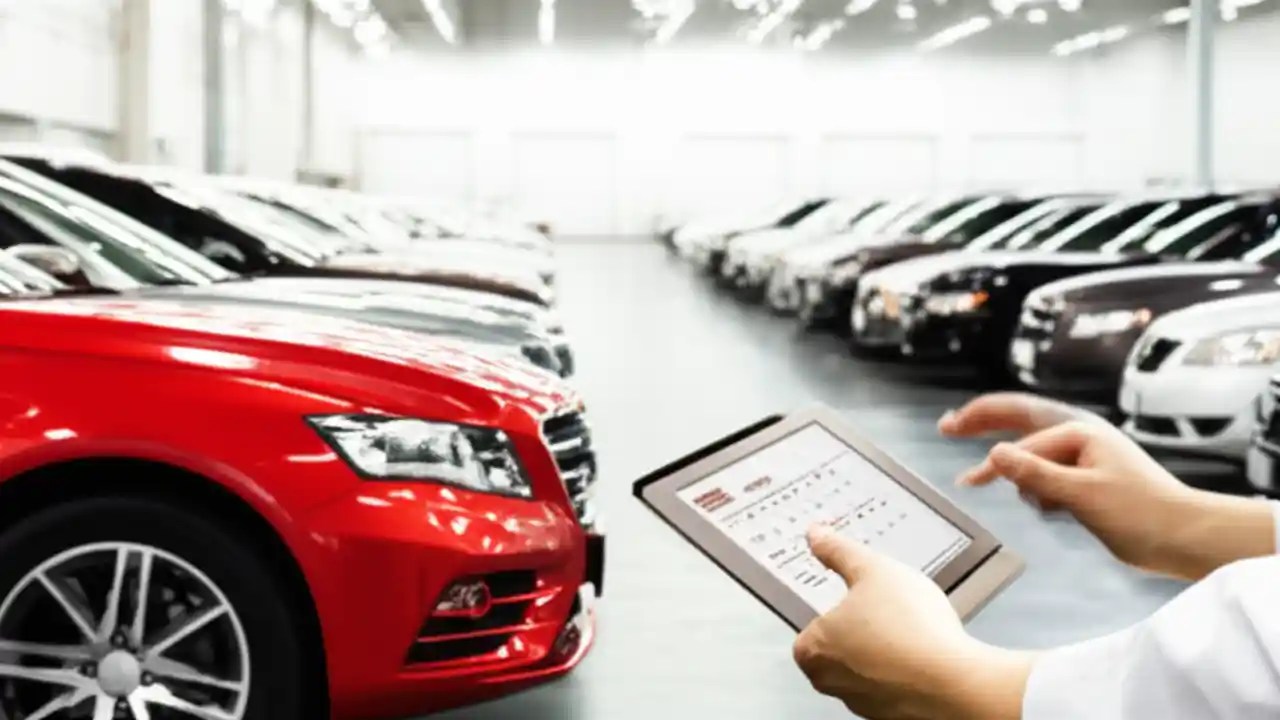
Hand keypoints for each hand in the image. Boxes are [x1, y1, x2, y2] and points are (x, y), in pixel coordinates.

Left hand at [793, 526, 1031, 719]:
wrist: (956, 682)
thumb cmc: (909, 629)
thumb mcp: (872, 569)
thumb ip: (839, 551)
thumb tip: (816, 535)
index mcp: (812, 650)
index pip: (813, 624)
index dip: (840, 607)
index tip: (862, 597)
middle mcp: (830, 683)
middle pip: (841, 645)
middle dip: (864, 627)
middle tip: (891, 610)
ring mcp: (861, 703)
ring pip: (870, 665)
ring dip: (887, 648)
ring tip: (914, 630)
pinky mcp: (892, 714)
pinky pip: (895, 683)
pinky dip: (907, 669)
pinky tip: (927, 653)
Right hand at [941, 393, 1275, 580]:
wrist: (1184, 537)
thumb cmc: (1141, 513)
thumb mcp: (1081, 494)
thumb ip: (1035, 473)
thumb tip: (993, 454)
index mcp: (1080, 432)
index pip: (1021, 439)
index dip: (987, 450)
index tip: (962, 467)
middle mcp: (1080, 437)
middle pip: (1020, 421)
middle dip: (983, 422)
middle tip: (947, 425)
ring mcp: (1084, 457)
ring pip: (1032, 454)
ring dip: (1015, 473)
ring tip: (986, 487)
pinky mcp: (1087, 480)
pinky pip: (1047, 474)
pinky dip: (1036, 488)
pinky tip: (1040, 504)